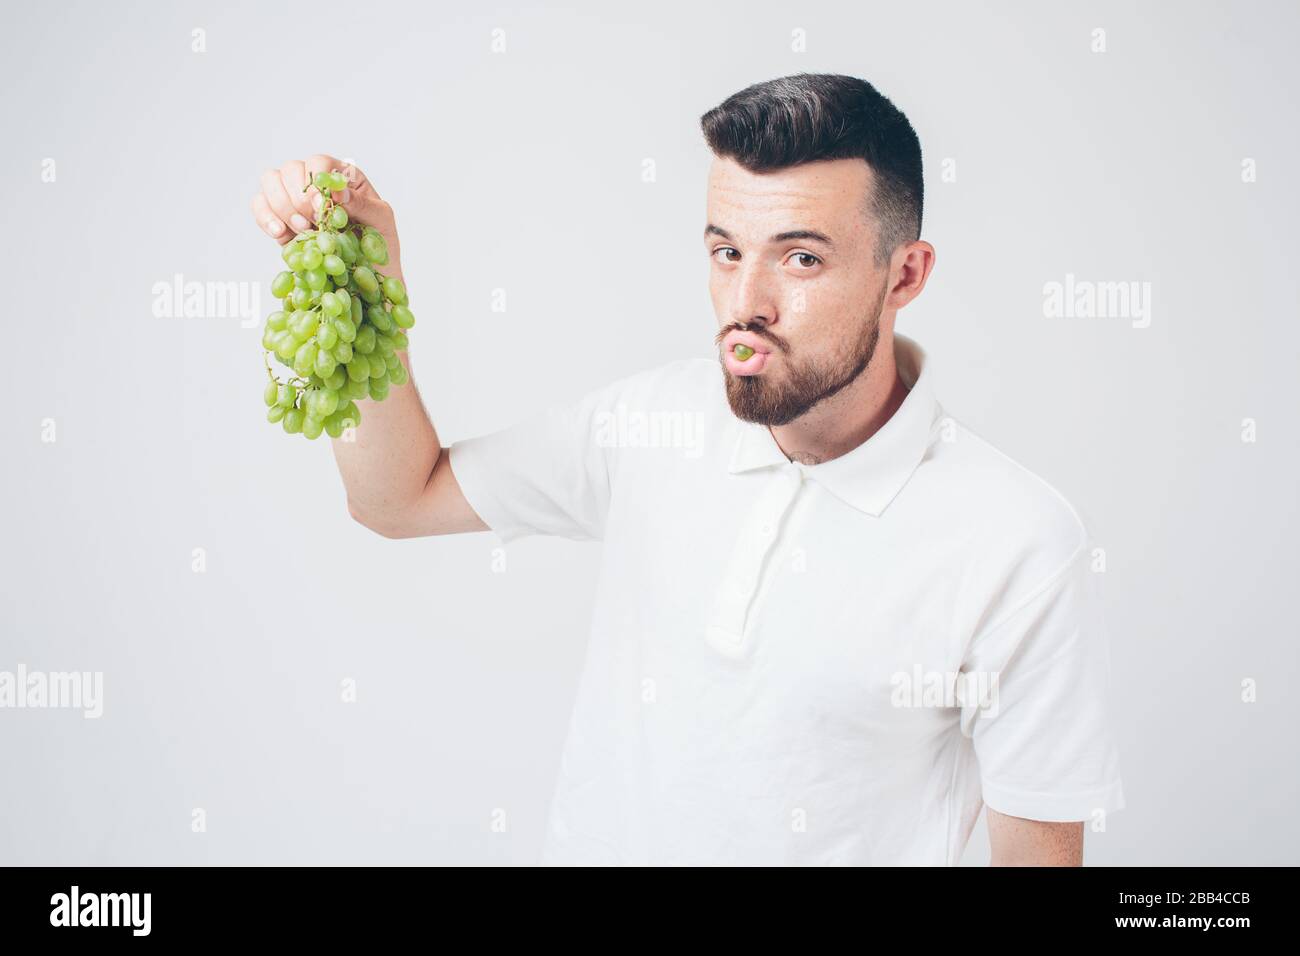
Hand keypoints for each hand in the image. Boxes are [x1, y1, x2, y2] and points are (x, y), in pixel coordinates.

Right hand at [250, 154, 400, 275]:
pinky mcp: (280, 218)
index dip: (315, 181)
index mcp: (342, 177)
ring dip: (282, 207)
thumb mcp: (381, 221)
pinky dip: (265, 218)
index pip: (319, 163)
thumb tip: (339, 192)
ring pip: (270, 181)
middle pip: (290, 169)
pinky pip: (260, 205)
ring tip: (302, 230)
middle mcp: (315, 182)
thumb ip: (363, 204)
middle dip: (299, 199)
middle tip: (313, 224)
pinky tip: (280, 234)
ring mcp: (295, 198)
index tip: (321, 207)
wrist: (369, 276)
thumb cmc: (379, 245)